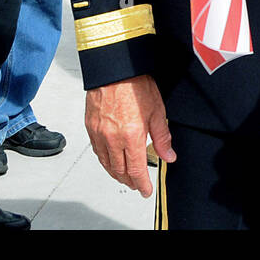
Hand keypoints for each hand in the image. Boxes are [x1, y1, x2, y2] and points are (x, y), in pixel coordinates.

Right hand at [83, 74, 173, 196]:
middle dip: (130, 181)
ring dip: (116, 174)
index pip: (136, 170)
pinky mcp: (90, 127)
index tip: (146, 191)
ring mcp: (99, 134)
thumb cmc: (136, 84)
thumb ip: (162, 137)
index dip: (142, 184)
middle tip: (137, 185)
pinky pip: (97, 151)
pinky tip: (110, 161)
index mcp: (131, 136)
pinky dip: (105, 161)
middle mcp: (113, 138)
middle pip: (120, 170)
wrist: (115, 68)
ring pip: (106, 163)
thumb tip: (169, 156)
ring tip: (125, 177)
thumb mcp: (157, 111)